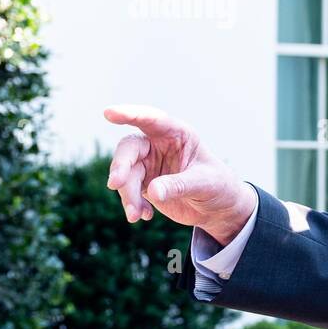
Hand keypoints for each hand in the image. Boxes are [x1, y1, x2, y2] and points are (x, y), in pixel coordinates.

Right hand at [103, 104, 256, 245]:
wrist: (218, 208)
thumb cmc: (218, 186)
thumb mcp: (205, 184)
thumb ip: (180, 185)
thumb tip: (152, 191)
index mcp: (178, 134)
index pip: (152, 120)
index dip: (130, 114)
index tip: (109, 113)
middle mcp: (158, 145)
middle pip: (130, 148)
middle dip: (120, 166)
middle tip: (115, 184)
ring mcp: (149, 164)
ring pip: (125, 173)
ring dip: (127, 194)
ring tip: (136, 216)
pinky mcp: (143, 183)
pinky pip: (128, 191)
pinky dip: (132, 204)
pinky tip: (145, 216)